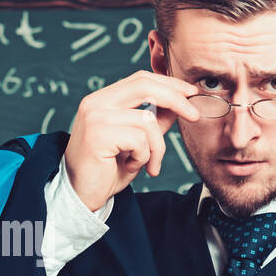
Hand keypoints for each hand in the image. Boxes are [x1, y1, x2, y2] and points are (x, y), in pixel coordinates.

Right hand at [64, 70, 200, 211]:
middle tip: (195, 115)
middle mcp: (95, 103)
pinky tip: (129, 166)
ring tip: (147, 164)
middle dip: (176, 99)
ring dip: (156, 147)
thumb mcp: (137, 142)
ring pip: (147, 120)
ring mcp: (95, 117)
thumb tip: (178, 104)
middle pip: (145, 85)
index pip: (140, 79)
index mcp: (102, 100)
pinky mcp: (98, 135)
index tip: (190, 93)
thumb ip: (153, 121)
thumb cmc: (106, 171)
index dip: (169, 84)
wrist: (80, 197)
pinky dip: (143, 157)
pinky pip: (139, 140)